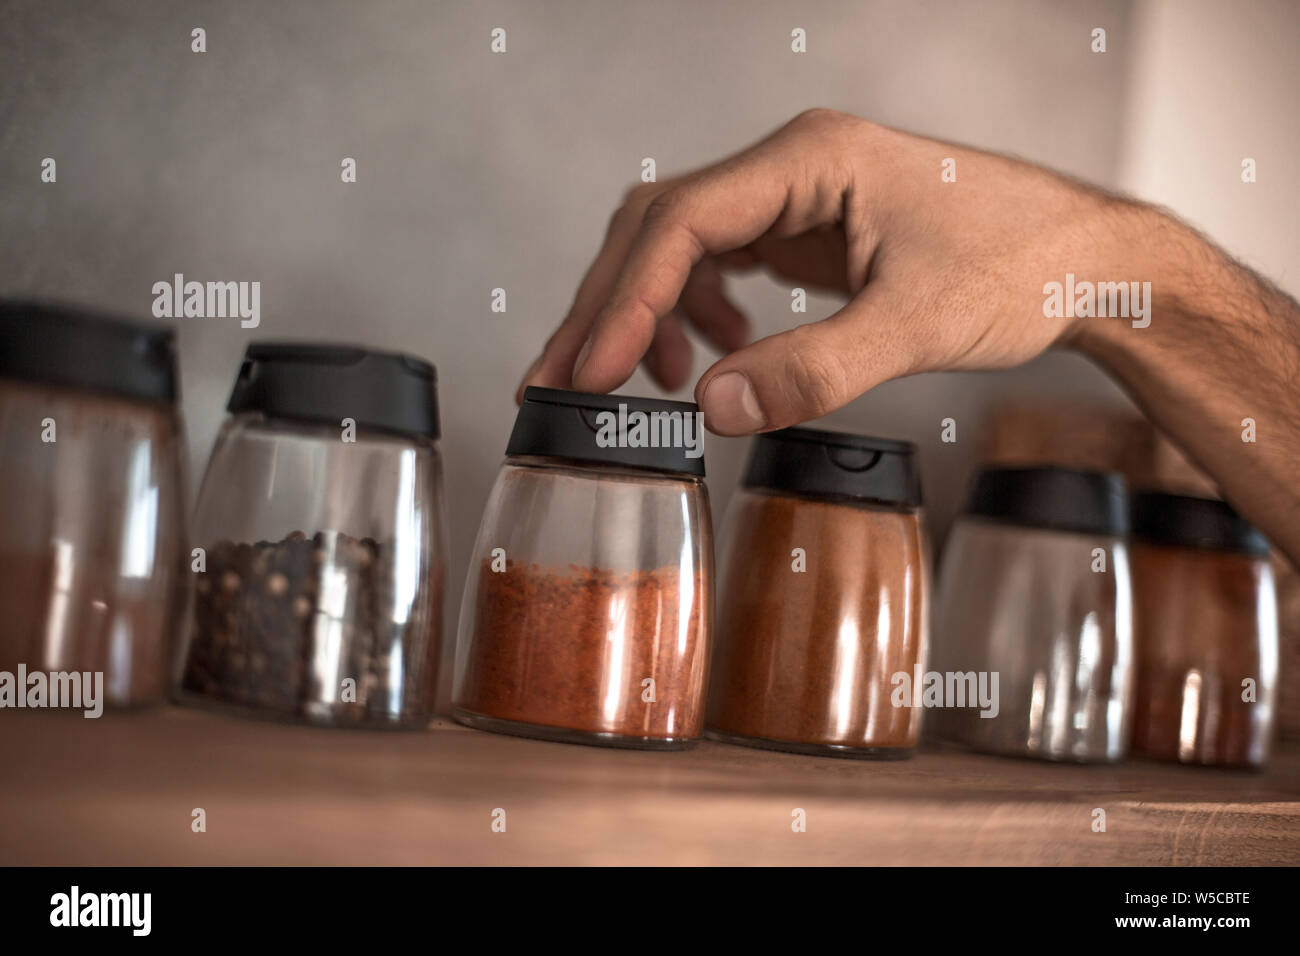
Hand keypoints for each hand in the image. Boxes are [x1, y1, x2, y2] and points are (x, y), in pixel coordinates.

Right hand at [517, 108, 1137, 433]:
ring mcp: (796, 196)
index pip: (680, 220)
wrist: (1084, 262)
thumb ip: (812, 370)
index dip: (624, 300)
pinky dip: (695, 313)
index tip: (587, 371)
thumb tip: (714, 410)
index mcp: (811, 159)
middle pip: (660, 227)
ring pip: (680, 245)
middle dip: (607, 308)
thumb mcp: (916, 325)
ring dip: (645, 313)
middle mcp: (791, 167)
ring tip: (643, 385)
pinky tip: (709, 355)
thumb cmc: (1021, 266)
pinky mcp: (807, 229)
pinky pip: (721, 263)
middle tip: (560, 383)